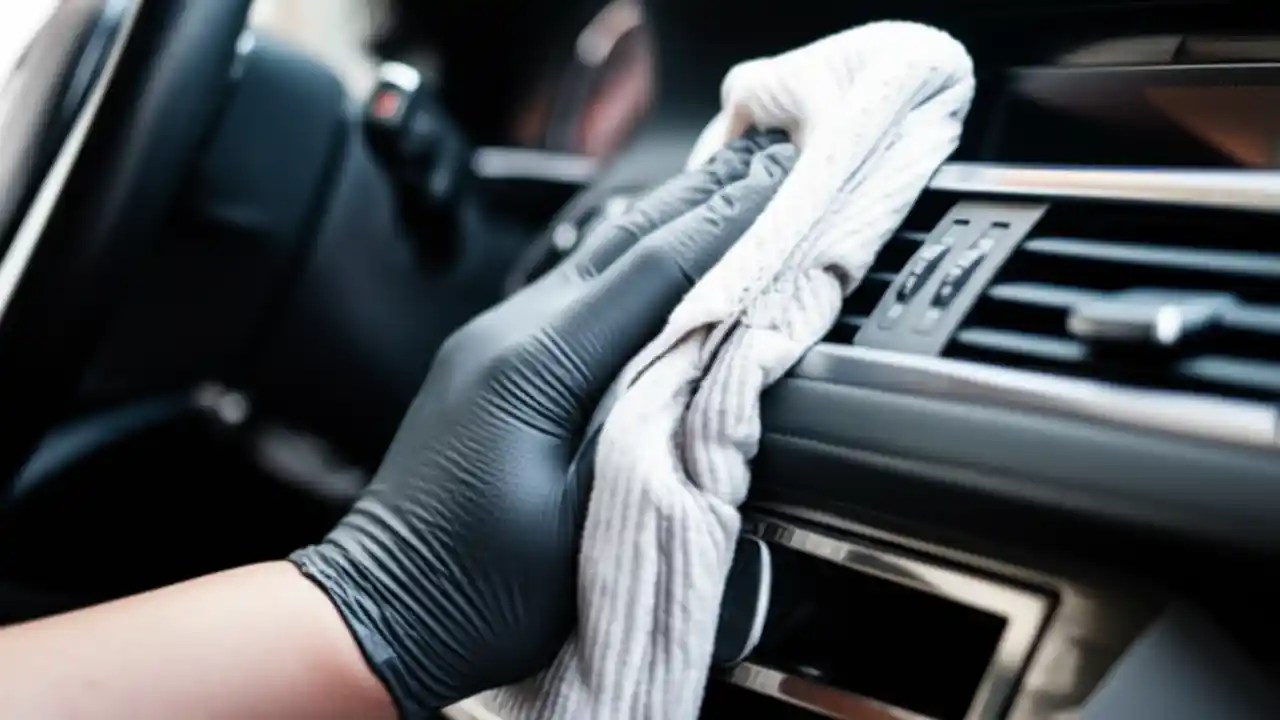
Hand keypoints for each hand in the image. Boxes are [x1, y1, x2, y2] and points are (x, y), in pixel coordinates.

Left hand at [290, 134, 795, 716]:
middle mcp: (507, 335)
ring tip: (728, 189)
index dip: (727, 225)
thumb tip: (715, 376)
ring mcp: (490, 342)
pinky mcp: (488, 361)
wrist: (383, 610)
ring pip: (595, 258)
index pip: (653, 272)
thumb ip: (653, 443)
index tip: (785, 183)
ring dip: (667, 223)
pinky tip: (659, 259)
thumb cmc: (478, 590)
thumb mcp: (585, 528)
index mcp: (536, 368)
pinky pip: (572, 289)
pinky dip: (630, 264)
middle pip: (622, 242)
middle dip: (704, 198)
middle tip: (770, 157)